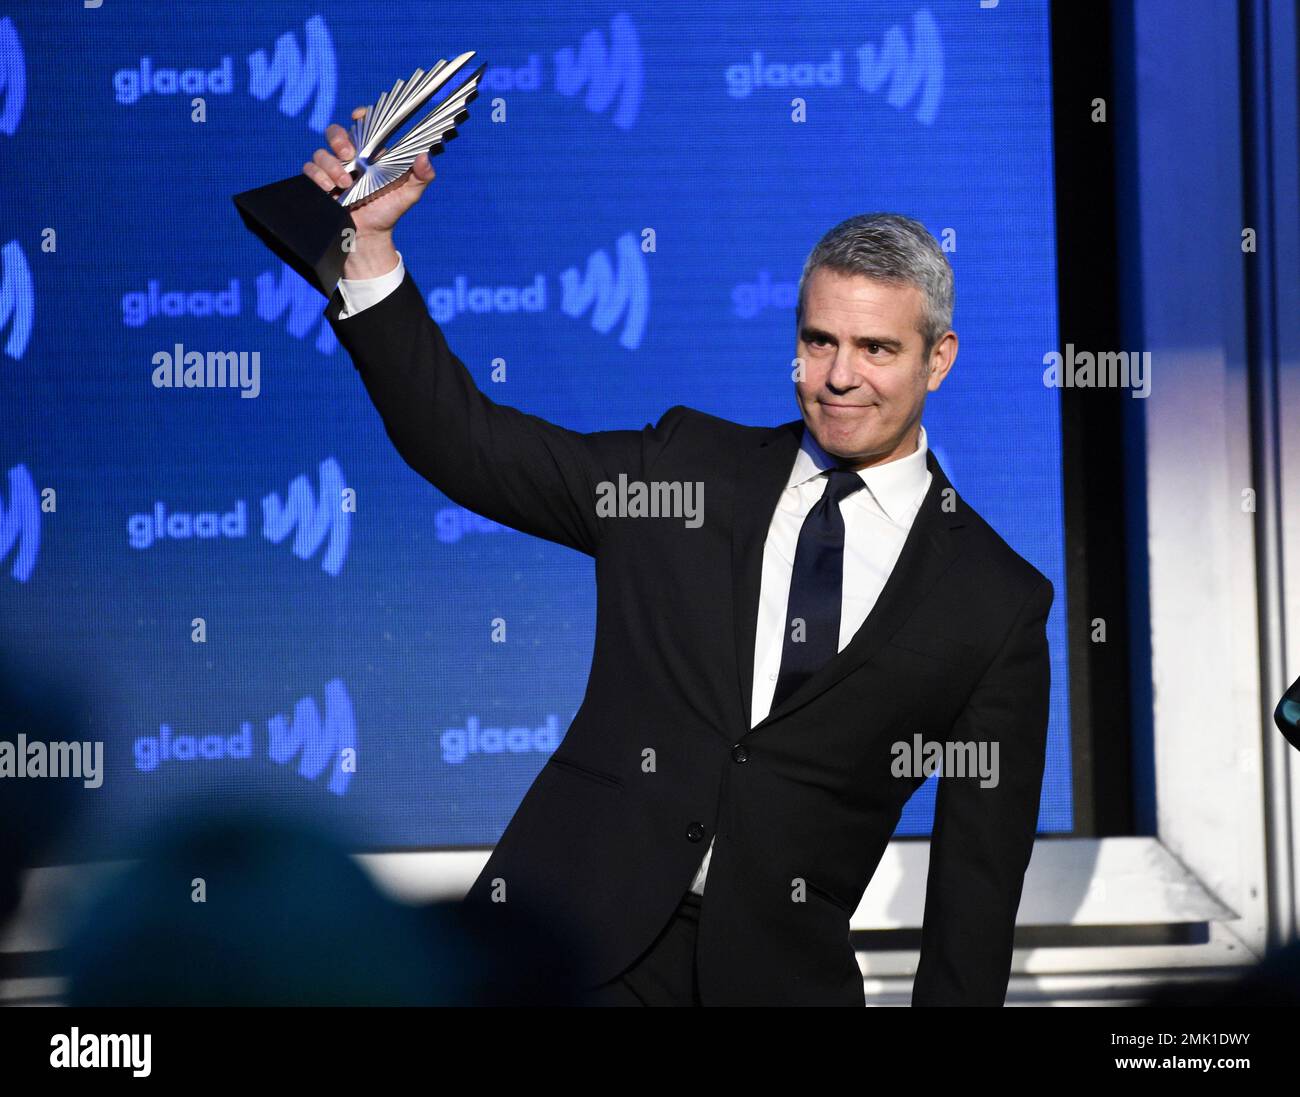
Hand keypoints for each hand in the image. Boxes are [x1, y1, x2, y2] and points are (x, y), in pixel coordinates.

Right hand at [303, 106, 434, 275]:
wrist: (369, 237)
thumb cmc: (388, 212)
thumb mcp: (409, 194)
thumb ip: (422, 176)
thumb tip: (424, 156)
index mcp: (370, 154)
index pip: (362, 126)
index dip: (360, 116)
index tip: (359, 116)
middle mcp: (350, 158)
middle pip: (334, 132)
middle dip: (338, 138)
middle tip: (348, 154)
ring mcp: (333, 169)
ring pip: (321, 152)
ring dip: (331, 166)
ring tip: (345, 185)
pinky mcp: (319, 183)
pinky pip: (309, 169)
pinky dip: (317, 176)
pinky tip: (330, 189)